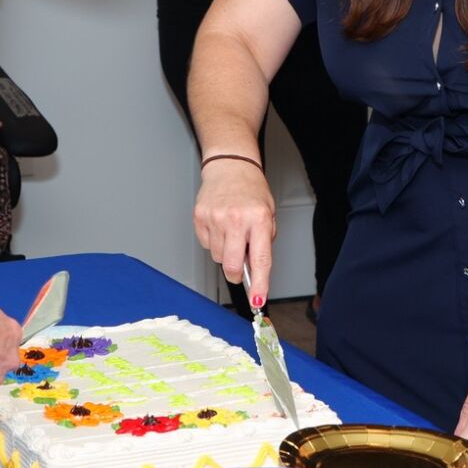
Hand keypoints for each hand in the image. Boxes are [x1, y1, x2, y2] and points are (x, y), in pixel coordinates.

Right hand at [193, 159, 275, 306]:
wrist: (230, 166)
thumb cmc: (251, 191)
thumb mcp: (268, 215)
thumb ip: (262, 243)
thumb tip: (254, 272)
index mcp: (259, 219)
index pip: (260, 260)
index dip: (259, 285)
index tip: (257, 302)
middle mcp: (236, 219)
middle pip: (231, 265)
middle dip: (236, 274)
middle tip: (239, 269)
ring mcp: (215, 218)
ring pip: (217, 257)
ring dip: (224, 253)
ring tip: (231, 232)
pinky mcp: (199, 217)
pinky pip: (205, 244)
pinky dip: (213, 241)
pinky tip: (219, 225)